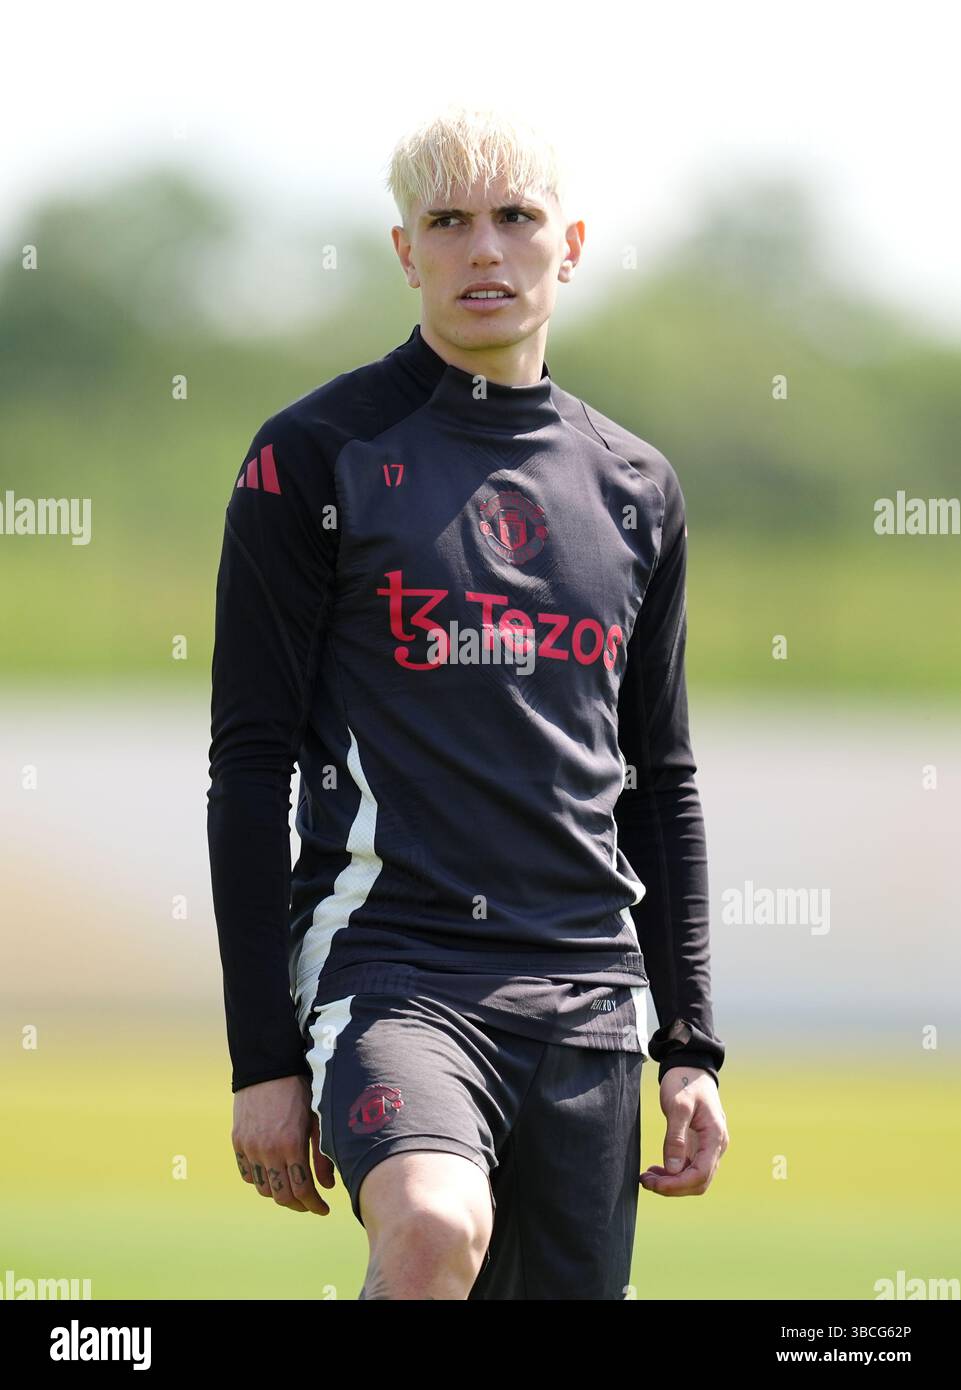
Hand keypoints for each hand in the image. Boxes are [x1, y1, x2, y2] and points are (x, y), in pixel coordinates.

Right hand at [232, 1074, 336, 1213]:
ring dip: (279, 1193)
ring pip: (263, 1188)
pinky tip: (273, 1174)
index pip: (302, 1190)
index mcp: (291, 1145)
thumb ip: (322, 1155)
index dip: (314, 1205)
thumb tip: (328, 1186)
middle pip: (281, 1196)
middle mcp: (267, 1150)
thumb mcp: (317, 1119)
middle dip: (299, 1204)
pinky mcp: (237, 1141)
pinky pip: (247, 1173)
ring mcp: (249, 1147)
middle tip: (310, 1202)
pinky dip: (260, 1180)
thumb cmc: (300, 1090)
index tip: (324, 1209)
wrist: (269, 1066)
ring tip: (292, 1188)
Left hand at [640, 1066, 728, 1195]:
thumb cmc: (684, 1082)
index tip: (655, 1184)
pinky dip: (673, 1173)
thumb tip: (673, 1169)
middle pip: (698, 1182)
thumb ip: (676, 1137)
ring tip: (647, 1177)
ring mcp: (709, 1147)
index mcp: (715, 1137)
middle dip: (672, 1187)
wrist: (690, 1067)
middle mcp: (716, 1146)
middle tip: (646, 1181)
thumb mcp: (678, 1106)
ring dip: (672, 1182)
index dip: (677, 1185)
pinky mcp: (699, 1145)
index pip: (700, 1174)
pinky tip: (656, 1169)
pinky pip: (689, 1167)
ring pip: (694, 1178)